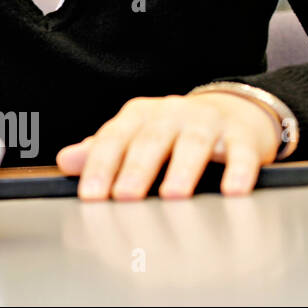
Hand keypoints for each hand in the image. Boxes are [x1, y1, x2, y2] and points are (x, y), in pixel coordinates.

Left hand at [55, 92, 281, 199]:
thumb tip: (65, 161)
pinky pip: (241, 153)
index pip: (114, 139)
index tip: (90, 195)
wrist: (233, 110)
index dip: (99, 166)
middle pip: (150, 141)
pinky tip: (232, 191)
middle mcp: (171, 113)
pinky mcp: (242, 135)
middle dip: (136, 170)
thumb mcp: (135, 136)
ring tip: (173, 196)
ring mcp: (207, 121)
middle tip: (124, 197)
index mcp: (139, 115)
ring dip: (182, 170)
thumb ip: (102, 151)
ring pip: (193, 144)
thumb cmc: (173, 132)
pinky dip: (237, 171)